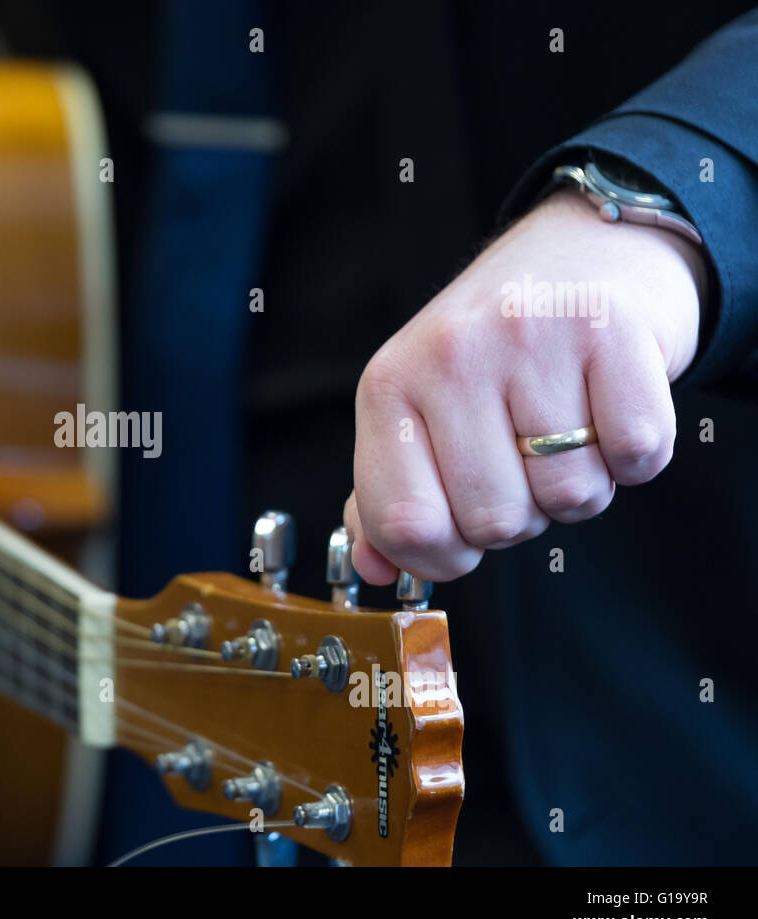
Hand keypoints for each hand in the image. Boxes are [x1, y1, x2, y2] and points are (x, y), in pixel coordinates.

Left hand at [345, 189, 707, 583]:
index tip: (460, 537)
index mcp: (389, 386)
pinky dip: (635, 455)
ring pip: (572, 496)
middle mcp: (450, 355)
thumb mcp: (420, 410)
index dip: (442, 557)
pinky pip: (639, 454)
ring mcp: (529, 336)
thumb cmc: (493, 350)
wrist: (582, 251)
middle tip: (523, 460)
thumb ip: (392, 494)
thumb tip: (377, 567)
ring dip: (581, 485)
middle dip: (520, 516)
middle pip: (495, 521)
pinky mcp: (610, 328)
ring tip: (567, 428)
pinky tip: (609, 409)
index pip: (405, 523)